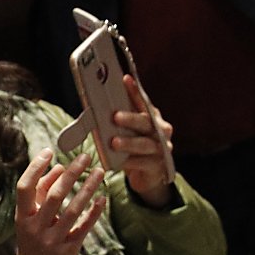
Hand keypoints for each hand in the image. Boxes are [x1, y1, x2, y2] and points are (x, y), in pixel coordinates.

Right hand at [12, 148, 104, 254]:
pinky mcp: (69, 249)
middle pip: (54, 196)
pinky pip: (84, 227)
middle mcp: (36, 228)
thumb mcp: (29, 217)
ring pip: (73, 210)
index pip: (24, 188)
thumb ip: (41, 191)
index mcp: (22, 217)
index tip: (49, 151)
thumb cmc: (32, 238)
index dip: (35, 168)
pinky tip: (102, 198)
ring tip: (100, 171)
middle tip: (86, 157)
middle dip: (72, 174)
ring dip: (88, 188)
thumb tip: (59, 168)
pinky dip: (94, 212)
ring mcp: (52, 240)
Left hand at [111, 76, 176, 207]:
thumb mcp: (128, 133)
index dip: (135, 91)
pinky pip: (143, 163)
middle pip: (146, 122)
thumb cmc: (134, 149)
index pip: (144, 101)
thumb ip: (118, 123)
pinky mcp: (158, 166)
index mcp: (153, 118)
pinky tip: (118, 162)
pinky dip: (129, 162)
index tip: (125, 79)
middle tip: (115, 117)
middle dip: (131, 118)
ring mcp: (162, 149)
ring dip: (129, 142)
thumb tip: (93, 112)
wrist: (149, 175)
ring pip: (145, 143)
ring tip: (114, 142)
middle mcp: (161, 131)